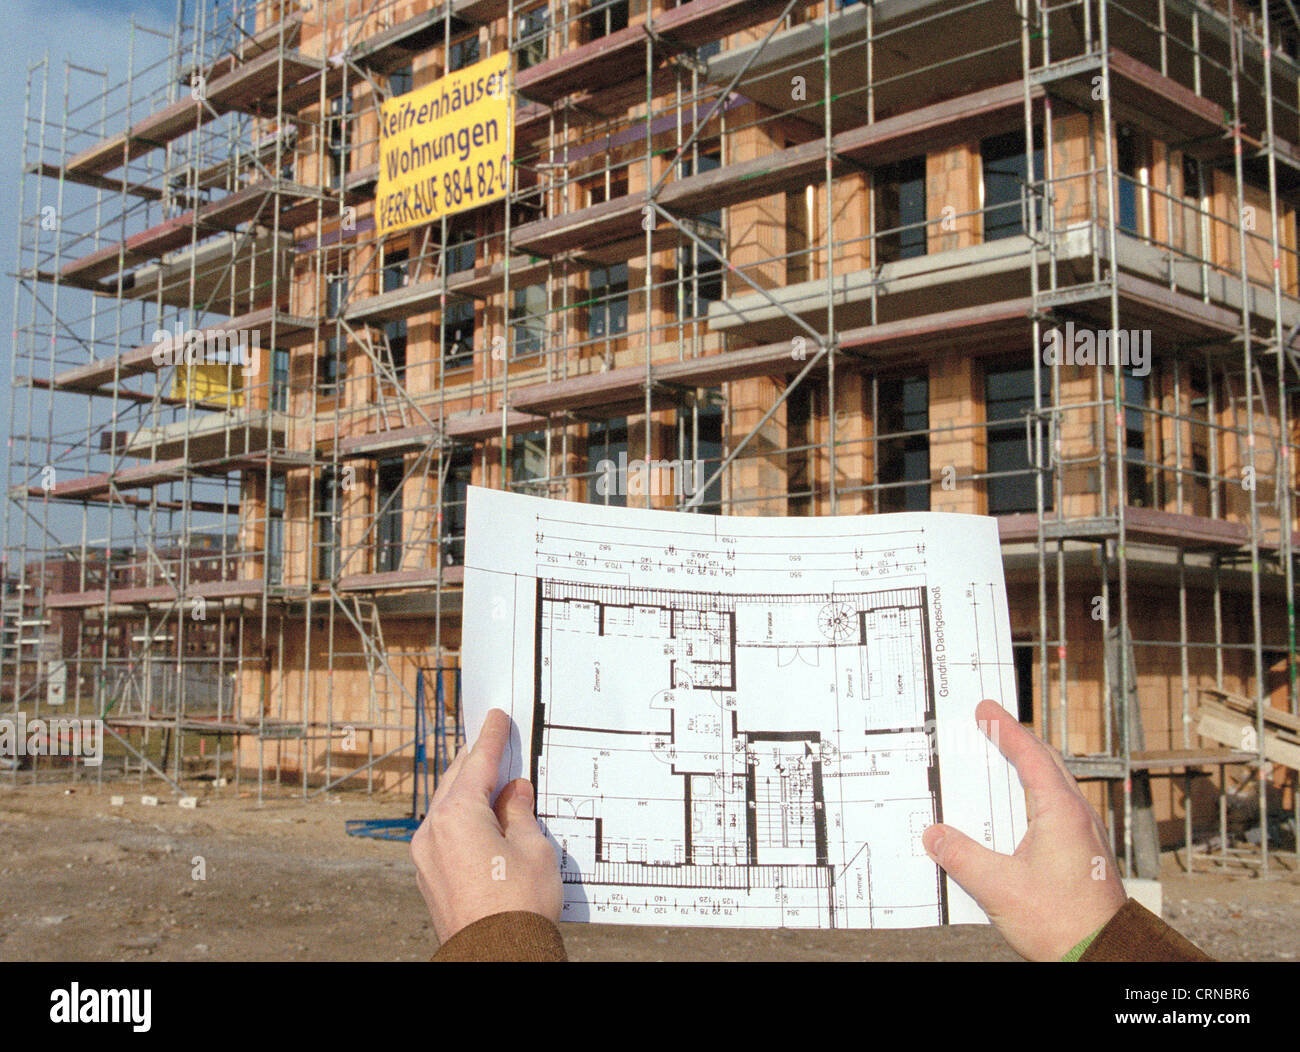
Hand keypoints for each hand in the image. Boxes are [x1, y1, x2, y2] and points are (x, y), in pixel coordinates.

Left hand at [411, 708, 562, 943]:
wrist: (497, 956)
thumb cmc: (518, 906)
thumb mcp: (533, 849)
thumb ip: (520, 813)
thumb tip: (514, 793)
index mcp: (457, 816)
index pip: (477, 764)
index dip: (490, 739)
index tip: (495, 718)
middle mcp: (433, 830)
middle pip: (456, 781)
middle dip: (476, 761)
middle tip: (492, 741)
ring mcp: (426, 855)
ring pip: (447, 807)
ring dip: (469, 790)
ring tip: (492, 780)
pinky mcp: (429, 876)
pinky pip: (445, 832)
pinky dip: (463, 817)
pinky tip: (483, 819)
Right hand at [922, 699, 1127, 960]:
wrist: (1103, 955)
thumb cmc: (1063, 923)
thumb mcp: (999, 888)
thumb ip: (962, 857)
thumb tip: (935, 835)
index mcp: (1061, 812)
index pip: (1030, 756)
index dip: (1005, 730)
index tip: (986, 709)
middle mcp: (1078, 816)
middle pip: (1047, 764)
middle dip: (1017, 741)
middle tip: (992, 724)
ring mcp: (1084, 835)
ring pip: (1053, 787)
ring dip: (1026, 769)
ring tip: (1001, 761)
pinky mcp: (1083, 855)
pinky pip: (1055, 810)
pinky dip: (1032, 796)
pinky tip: (1015, 813)